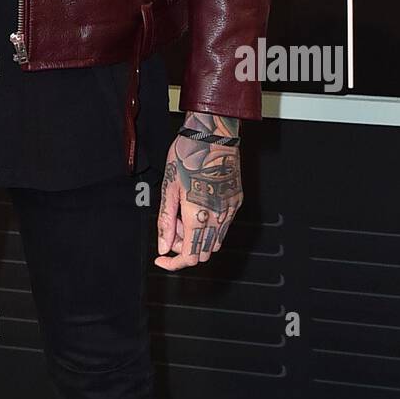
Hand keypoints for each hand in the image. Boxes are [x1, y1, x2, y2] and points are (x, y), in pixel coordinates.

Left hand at [154, 113, 241, 268]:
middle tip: (172, 226)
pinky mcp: (237, 201)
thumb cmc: (187, 156)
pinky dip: (210, 225)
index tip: (162, 260)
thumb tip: (163, 247)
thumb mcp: (168, 188)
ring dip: (197, 237)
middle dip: (183, 247)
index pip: (189, 257)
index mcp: (198, 215)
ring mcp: (230, 210)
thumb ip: (166, 221)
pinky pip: (224, 226)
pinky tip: (199, 205)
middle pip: (202, 253)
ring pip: (215, 241)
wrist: (213, 135)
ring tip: (184, 212)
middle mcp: (218, 217)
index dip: (173, 264)